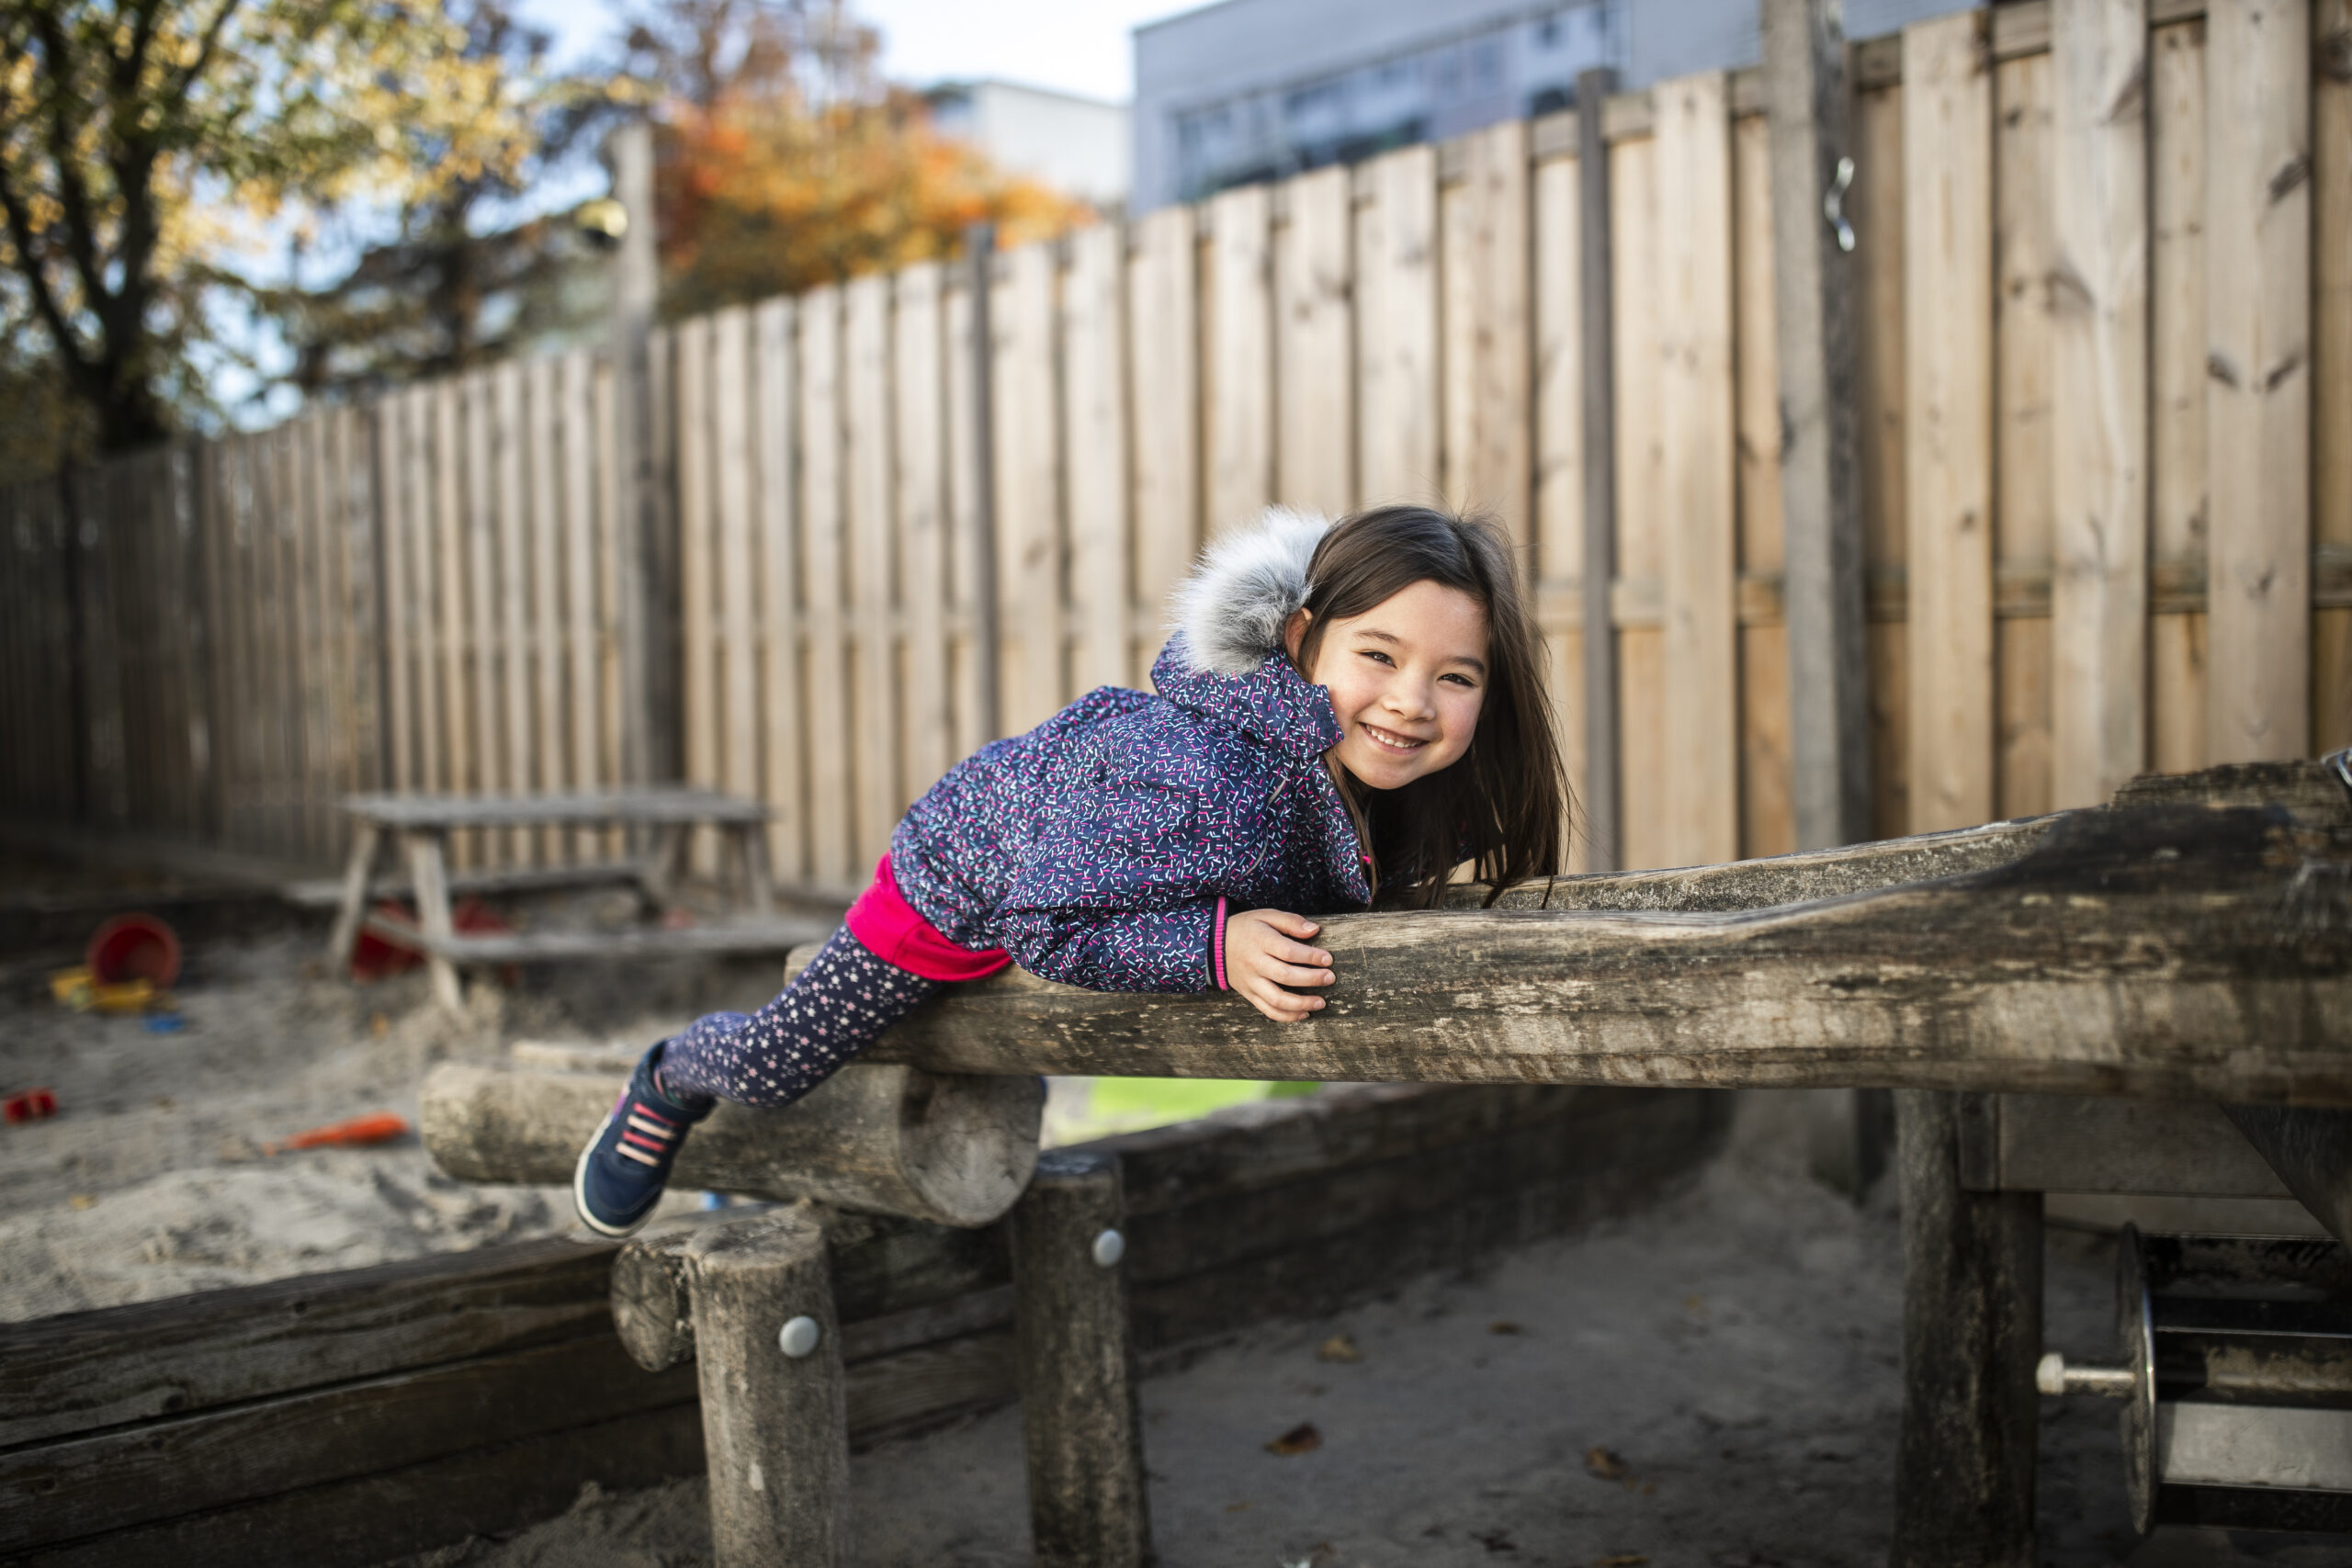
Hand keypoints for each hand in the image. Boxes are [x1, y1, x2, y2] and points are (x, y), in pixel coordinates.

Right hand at [1224, 908, 1333, 1023]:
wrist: (1215, 945)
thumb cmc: (1247, 928)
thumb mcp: (1266, 916)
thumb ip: (1290, 922)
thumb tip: (1315, 930)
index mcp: (1260, 941)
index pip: (1288, 951)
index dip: (1310, 956)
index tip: (1328, 959)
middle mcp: (1254, 964)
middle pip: (1285, 976)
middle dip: (1311, 979)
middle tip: (1330, 978)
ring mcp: (1251, 982)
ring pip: (1277, 999)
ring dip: (1301, 1003)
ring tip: (1321, 1002)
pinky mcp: (1249, 994)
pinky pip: (1268, 1010)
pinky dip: (1287, 1016)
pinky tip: (1304, 1013)